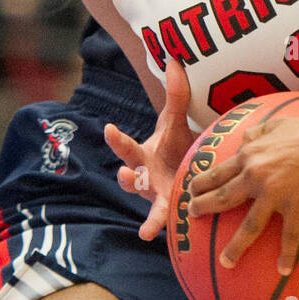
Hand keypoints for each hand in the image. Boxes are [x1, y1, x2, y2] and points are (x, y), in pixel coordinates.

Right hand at [107, 57, 196, 240]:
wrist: (188, 169)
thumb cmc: (176, 145)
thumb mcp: (175, 121)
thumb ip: (175, 94)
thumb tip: (175, 59)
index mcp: (143, 156)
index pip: (127, 147)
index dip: (118, 140)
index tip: (110, 128)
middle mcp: (145, 179)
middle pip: (131, 180)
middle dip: (127, 178)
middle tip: (125, 175)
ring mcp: (158, 197)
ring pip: (151, 207)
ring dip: (151, 216)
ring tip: (148, 230)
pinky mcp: (174, 211)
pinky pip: (172, 221)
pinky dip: (174, 231)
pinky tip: (179, 240)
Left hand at [187, 112, 298, 274]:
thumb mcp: (278, 123)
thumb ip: (258, 132)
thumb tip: (245, 138)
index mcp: (251, 155)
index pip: (218, 172)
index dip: (200, 183)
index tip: (190, 191)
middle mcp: (257, 176)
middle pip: (223, 197)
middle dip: (203, 208)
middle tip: (192, 217)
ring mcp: (275, 193)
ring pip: (248, 225)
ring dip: (235, 246)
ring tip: (224, 262)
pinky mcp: (296, 206)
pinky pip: (289, 236)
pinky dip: (286, 254)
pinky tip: (283, 270)